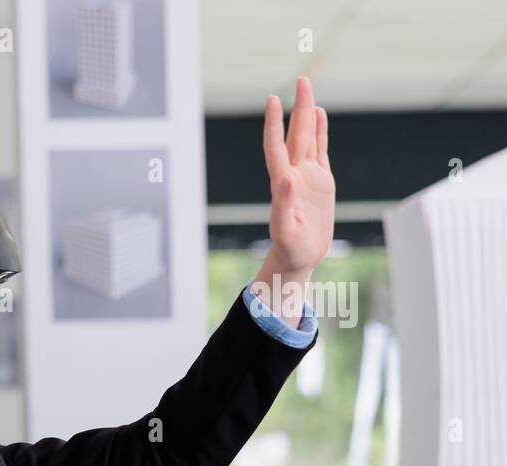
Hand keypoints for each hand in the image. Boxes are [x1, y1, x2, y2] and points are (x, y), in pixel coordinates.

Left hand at [254, 76, 335, 319]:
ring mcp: (307, 176)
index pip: (276, 148)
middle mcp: (294, 175)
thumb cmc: (290, 249)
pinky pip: (320, 150)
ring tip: (307, 89)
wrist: (300, 257)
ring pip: (308, 139)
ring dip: (308, 115)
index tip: (273, 100)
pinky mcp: (321, 181)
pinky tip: (320, 115)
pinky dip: (320, 132)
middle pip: (295, 136)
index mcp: (283, 185)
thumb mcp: (286, 232)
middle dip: (298, 108)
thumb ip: (284, 207)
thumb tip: (286, 180)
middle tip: (301, 79)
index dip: (274, 125)